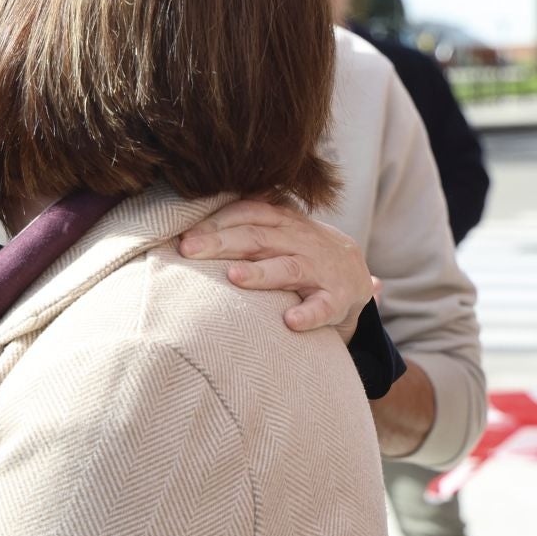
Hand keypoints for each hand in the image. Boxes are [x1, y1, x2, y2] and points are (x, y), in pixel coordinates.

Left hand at [178, 199, 375, 339]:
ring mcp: (319, 269)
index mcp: (282, 222)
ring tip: (234, 277)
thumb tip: (185, 228)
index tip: (184, 234)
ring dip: (261, 273)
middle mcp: (300, 241)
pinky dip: (309, 314)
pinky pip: (323, 306)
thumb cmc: (296, 251)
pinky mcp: (337, 298)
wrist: (352, 273)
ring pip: (288, 268)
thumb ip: (240, 225)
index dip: (216, 221)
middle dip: (221, 243)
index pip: (247, 213)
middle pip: (257, 238)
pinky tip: (290, 321)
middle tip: (188, 250)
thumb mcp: (274, 231)